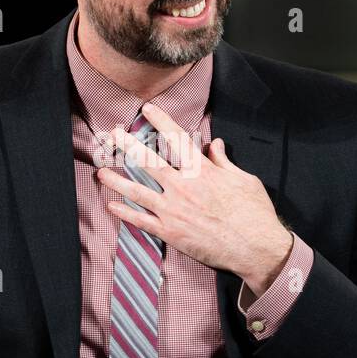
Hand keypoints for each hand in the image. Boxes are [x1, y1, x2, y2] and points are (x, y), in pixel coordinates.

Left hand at [97, 101, 291, 292]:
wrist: (256, 248)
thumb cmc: (254, 213)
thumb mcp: (244, 180)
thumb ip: (224, 162)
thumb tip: (214, 145)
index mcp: (202, 171)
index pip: (177, 138)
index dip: (160, 121)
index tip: (147, 109)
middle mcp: (183, 187)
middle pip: (148, 161)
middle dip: (128, 146)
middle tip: (113, 135)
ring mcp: (173, 210)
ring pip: (137, 191)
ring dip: (116, 180)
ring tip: (101, 172)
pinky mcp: (171, 232)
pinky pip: (142, 221)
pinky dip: (125, 213)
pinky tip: (111, 205)